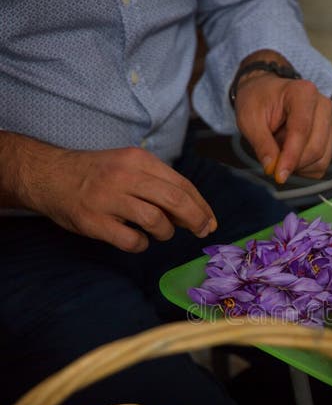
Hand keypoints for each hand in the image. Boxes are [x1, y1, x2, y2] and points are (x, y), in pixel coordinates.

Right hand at [4, 136, 216, 252]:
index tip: (210, 221)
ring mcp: (108, 199)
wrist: (48, 175)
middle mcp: (125, 176)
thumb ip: (157, 183)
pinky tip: (137, 240)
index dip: (201, 205)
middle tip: (201, 231)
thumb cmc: (95, 174)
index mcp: (138, 160)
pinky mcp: (94, 221)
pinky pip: (131, 240)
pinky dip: (141, 245)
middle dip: (195, 219)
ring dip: (165, 232)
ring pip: (155, 220)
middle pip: (175, 200)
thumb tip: (191, 211)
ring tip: (160, 233)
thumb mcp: (127, 165)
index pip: (181, 184)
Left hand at [233, 72, 331, 183]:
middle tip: (272, 154)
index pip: (301, 130)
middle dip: (293, 162)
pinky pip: (321, 165)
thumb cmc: (257, 101)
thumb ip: (262, 144)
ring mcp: (328, 122)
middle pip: (315, 148)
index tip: (279, 175)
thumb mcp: (249, 120)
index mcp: (303, 93)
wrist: (264, 94)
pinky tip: (291, 155)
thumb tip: (272, 167)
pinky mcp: (329, 137)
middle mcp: (322, 106)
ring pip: (320, 159)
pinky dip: (304, 168)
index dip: (291, 156)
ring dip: (298, 164)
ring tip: (281, 147)